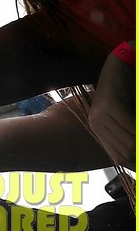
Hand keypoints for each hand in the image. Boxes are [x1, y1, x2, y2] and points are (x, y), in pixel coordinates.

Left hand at [88, 47, 135, 167]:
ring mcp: (100, 115)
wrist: (120, 66)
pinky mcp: (110, 106)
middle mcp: (96, 124)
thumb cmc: (128, 93)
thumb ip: (129, 137)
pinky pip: (132, 126)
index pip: (120, 158)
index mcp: (99, 130)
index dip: (136, 163)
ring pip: (131, 142)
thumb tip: (135, 164)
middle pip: (127, 152)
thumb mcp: (127, 119)